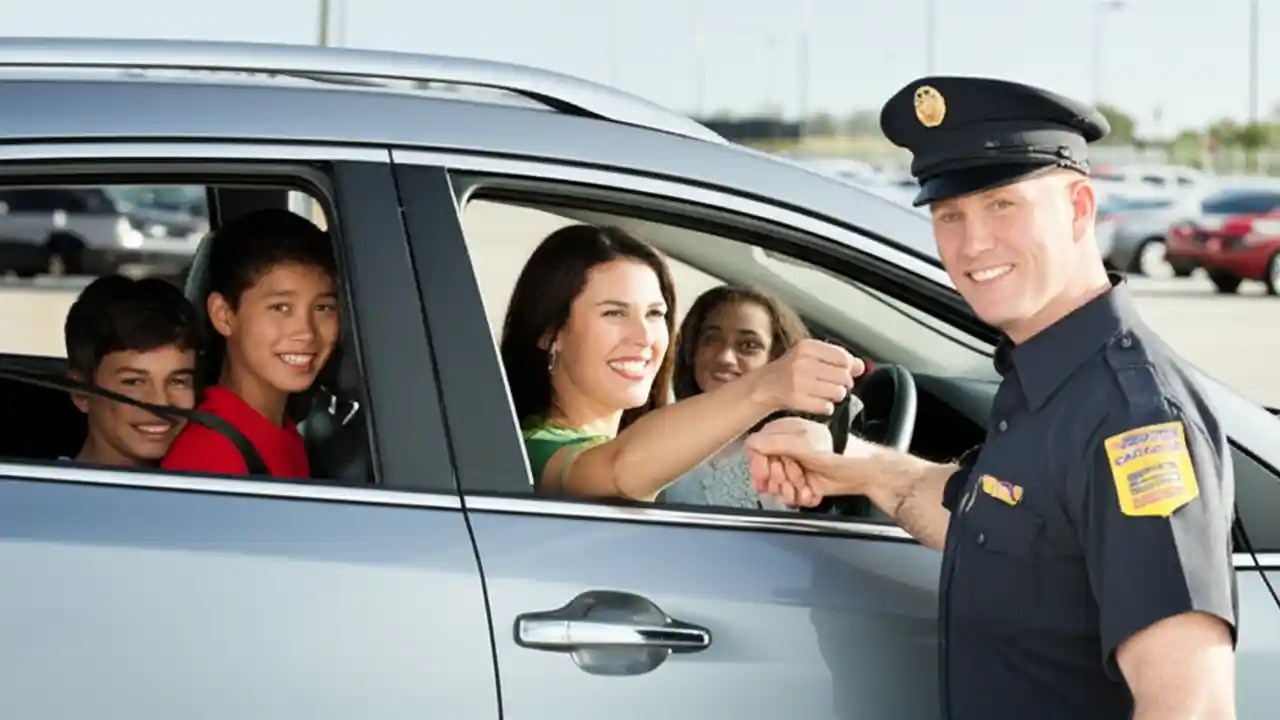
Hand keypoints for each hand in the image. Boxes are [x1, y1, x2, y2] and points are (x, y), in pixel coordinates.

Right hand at [744, 417, 842, 506]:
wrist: (862, 473)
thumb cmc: (841, 453)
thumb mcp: (806, 446)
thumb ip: (776, 443)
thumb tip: (752, 443)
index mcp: (786, 432)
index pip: (756, 447)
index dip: (759, 463)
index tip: (764, 475)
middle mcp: (787, 449)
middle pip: (765, 470)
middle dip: (778, 479)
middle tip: (789, 480)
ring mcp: (794, 467)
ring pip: (776, 486)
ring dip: (789, 491)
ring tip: (803, 488)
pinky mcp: (801, 483)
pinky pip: (789, 495)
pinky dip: (799, 497)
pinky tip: (810, 493)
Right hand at [747, 339, 863, 415]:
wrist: (764, 386)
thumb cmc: (790, 370)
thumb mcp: (811, 356)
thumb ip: (837, 358)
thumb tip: (861, 366)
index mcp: (807, 347)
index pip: (843, 358)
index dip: (848, 367)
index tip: (843, 371)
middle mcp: (803, 363)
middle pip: (844, 377)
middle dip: (842, 383)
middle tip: (831, 384)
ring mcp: (799, 382)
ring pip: (838, 393)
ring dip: (835, 396)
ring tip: (824, 393)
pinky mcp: (797, 400)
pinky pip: (827, 407)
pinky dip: (825, 407)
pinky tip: (816, 402)